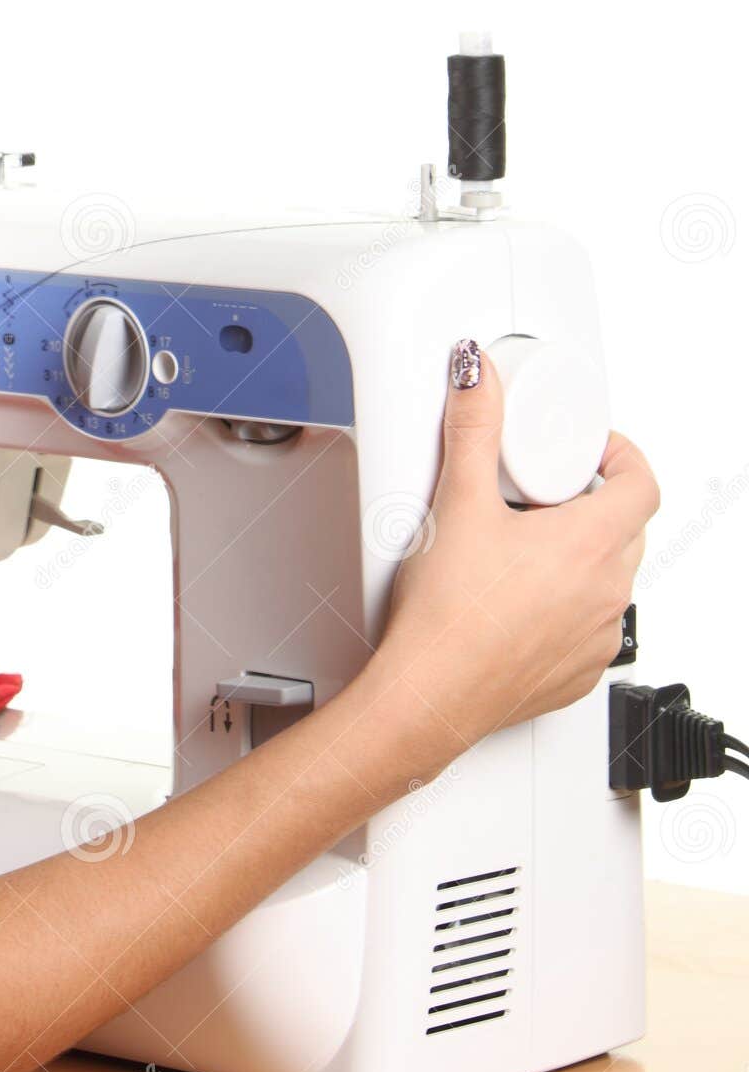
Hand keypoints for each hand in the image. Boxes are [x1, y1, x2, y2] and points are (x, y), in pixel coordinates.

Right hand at [374, 341, 659, 770]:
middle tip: (540, 496)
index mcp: (590, 545)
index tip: (592, 451)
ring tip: (519, 551)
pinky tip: (515, 604)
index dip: (622, 457)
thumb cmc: (446, 616)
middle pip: (625, 529)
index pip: (642, 483)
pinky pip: (588, 629)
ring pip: (606, 581)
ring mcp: (596, 638)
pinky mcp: (576, 675)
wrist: (428, 694)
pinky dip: (563, 609)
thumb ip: (472, 429)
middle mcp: (607, 593)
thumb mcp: (456, 503)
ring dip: (577, 559)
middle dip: (590, 504)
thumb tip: (477, 378)